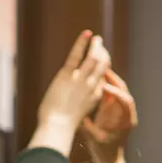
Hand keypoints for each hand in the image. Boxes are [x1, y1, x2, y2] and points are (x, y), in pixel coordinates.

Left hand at [30, 30, 110, 156]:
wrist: (58, 127)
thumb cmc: (62, 127)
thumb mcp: (75, 116)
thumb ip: (77, 106)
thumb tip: (73, 105)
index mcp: (95, 97)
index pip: (102, 79)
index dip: (102, 69)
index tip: (100, 61)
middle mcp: (91, 87)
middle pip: (102, 67)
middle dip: (103, 55)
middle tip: (101, 45)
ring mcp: (80, 80)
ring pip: (93, 59)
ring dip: (96, 47)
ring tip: (97, 39)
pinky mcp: (67, 76)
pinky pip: (76, 55)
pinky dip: (81, 43)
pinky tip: (86, 34)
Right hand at [82, 69, 136, 162]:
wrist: (109, 157)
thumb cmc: (102, 151)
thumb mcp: (95, 139)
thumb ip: (90, 128)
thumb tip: (81, 116)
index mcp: (127, 121)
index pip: (126, 102)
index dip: (116, 93)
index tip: (104, 87)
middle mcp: (127, 113)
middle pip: (124, 91)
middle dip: (113, 80)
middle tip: (101, 69)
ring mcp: (121, 109)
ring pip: (118, 89)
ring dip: (109, 78)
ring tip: (97, 68)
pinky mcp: (114, 108)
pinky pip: (111, 92)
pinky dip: (104, 84)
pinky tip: (94, 76)